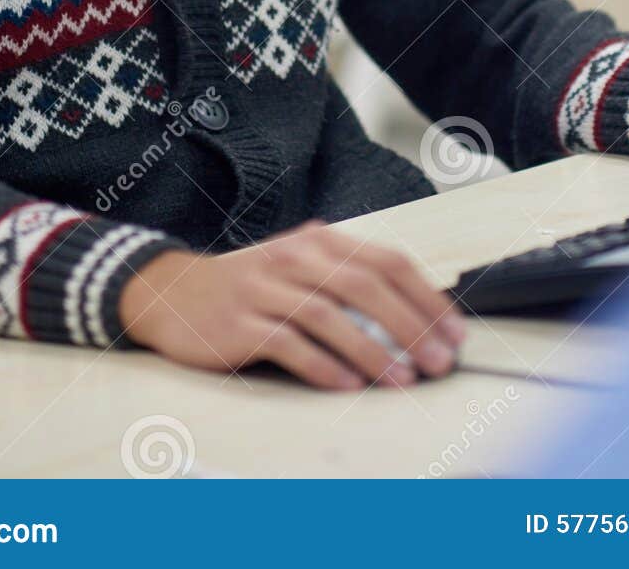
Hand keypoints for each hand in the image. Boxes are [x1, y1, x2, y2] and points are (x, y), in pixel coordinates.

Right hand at [117, 218, 466, 389]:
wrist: (172, 292)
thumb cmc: (253, 287)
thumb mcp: (301, 269)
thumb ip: (349, 285)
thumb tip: (417, 321)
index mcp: (319, 241)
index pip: (386, 261)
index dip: (426, 297)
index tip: (456, 334)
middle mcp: (294, 256)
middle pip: (364, 285)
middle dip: (411, 326)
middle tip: (440, 362)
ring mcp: (264, 288)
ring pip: (329, 316)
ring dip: (373, 351)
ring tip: (404, 380)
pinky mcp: (239, 322)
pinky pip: (288, 343)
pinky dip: (323, 367)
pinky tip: (348, 387)